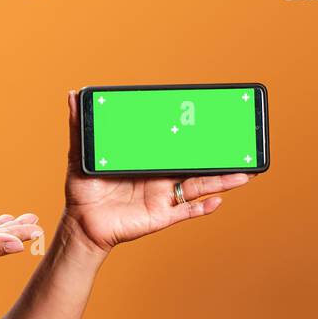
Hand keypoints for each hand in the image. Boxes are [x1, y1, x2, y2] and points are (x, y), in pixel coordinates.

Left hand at [62, 89, 257, 253]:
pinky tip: (217, 201)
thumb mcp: (80, 155)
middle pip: (194, 164)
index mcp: (147, 160)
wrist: (80, 224)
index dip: (192, 134)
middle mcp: (160, 177)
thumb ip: (80, 126)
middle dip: (217, 156)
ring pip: (198, 186)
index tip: (209, 120)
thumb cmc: (83, 190)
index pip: (174, 144)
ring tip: (243, 174)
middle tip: (239, 144)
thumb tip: (74, 94)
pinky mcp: (160, 216)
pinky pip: (185, 212)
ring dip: (221, 181)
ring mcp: (162, 197)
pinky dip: (201, 209)